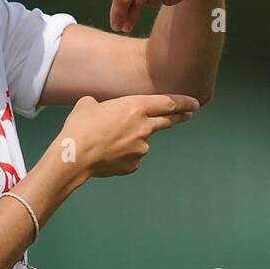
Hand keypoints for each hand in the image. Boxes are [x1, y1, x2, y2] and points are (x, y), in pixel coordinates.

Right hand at [60, 92, 200, 178]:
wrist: (74, 155)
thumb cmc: (80, 127)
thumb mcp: (88, 104)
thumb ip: (100, 105)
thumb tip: (96, 108)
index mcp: (136, 107)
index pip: (169, 103)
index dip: (184, 103)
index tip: (195, 104)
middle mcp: (144, 127)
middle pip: (167, 121)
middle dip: (179, 118)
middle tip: (186, 116)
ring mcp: (141, 149)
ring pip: (142, 142)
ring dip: (134, 140)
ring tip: (110, 141)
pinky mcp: (132, 165)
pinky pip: (131, 158)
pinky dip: (123, 156)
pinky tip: (108, 156)